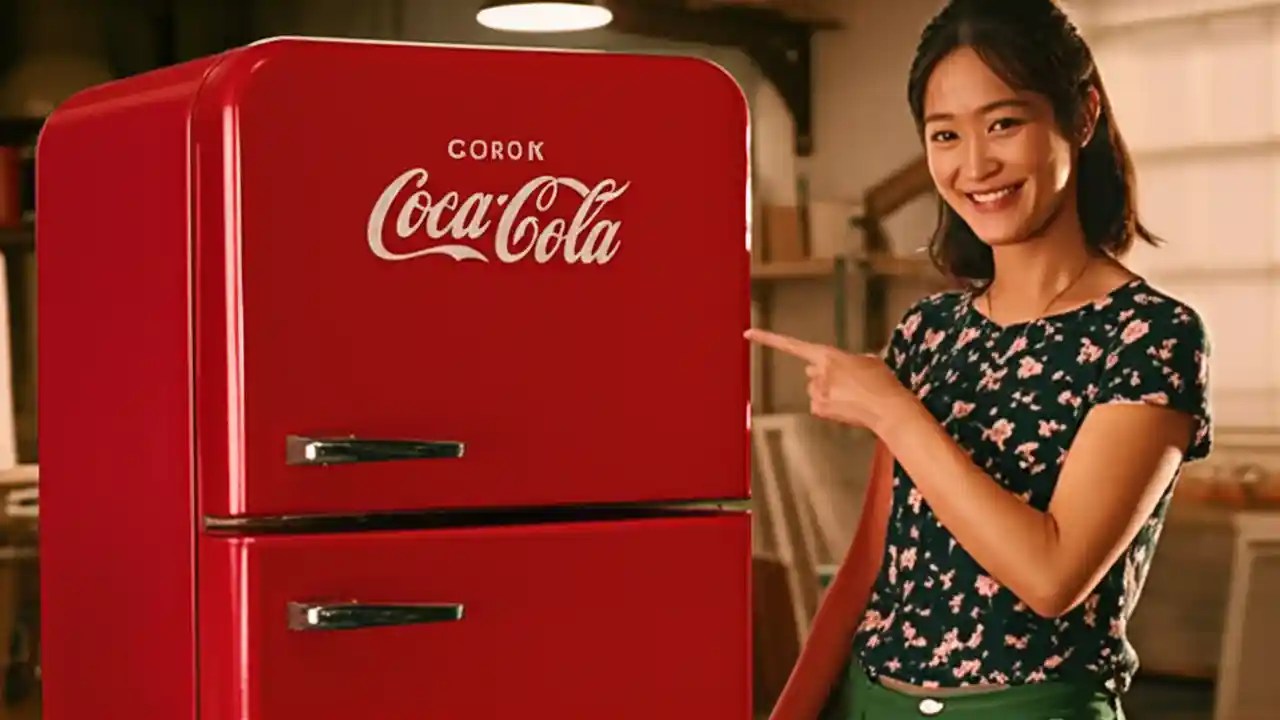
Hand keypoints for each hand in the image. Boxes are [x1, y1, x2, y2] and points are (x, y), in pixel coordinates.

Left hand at [745, 328, 916, 432]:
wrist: (888, 408)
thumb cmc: (881, 382)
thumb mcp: (867, 360)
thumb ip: (843, 361)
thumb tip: (829, 368)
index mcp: (828, 355)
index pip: (792, 345)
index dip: (768, 339)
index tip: (747, 333)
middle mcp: (818, 372)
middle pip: (811, 372)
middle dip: (824, 376)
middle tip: (849, 383)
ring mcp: (817, 392)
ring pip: (815, 390)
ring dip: (828, 392)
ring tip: (852, 396)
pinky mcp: (819, 409)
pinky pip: (818, 405)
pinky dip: (830, 407)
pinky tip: (847, 407)